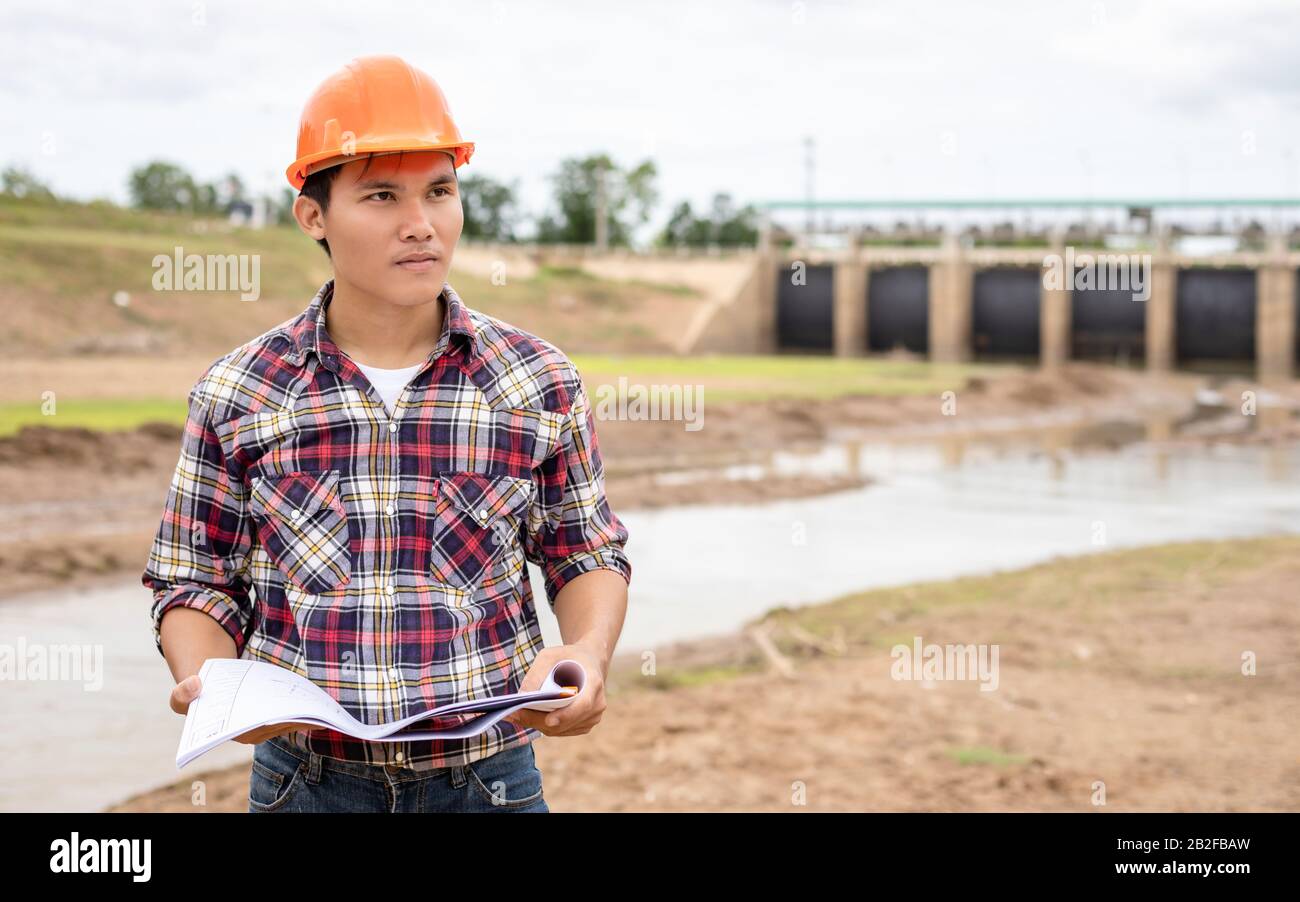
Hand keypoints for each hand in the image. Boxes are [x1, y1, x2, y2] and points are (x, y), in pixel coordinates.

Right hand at [170, 674, 319, 743]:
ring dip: (302, 717)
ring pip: (286, 724)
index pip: (253, 731)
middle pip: (274, 727)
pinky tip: (314, 701)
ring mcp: (262, 728)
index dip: (268, 724)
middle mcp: (249, 735)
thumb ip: (181, 694)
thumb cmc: (197, 693)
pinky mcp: (272, 719)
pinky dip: (302, 710)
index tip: (283, 715)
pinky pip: (290, 717)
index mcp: (230, 732)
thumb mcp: (181, 694)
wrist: (209, 686)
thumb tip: (194, 685)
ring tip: (317, 706)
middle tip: (309, 708)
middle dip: (292, 719)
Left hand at [503, 642, 607, 736]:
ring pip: (560, 730)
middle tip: (513, 714)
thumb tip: (523, 695)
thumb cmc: (568, 657)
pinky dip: (542, 725)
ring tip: (515, 715)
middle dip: (538, 720)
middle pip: (565, 722)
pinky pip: (560, 731)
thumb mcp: (550, 655)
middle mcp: (597, 704)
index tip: (549, 720)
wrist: (588, 662)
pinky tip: (527, 717)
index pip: (583, 705)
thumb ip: (537, 673)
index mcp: (594, 683)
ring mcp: (592, 718)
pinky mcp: (584, 725)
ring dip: (537, 724)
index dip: (567, 715)